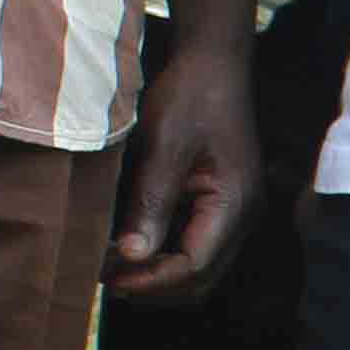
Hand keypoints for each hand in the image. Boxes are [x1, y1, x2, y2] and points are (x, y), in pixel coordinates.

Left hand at [108, 26, 258, 302]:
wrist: (214, 63)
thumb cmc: (191, 97)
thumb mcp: (165, 148)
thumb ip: (151, 204)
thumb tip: (132, 255)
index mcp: (234, 203)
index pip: (195, 265)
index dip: (152, 279)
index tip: (110, 278)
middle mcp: (242, 216)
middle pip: (202, 277)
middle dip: (156, 285)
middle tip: (107, 280)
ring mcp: (235, 211)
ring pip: (200, 267)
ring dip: (160, 275)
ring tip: (115, 269)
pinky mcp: (222, 203)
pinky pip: (197, 245)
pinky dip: (166, 255)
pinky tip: (134, 247)